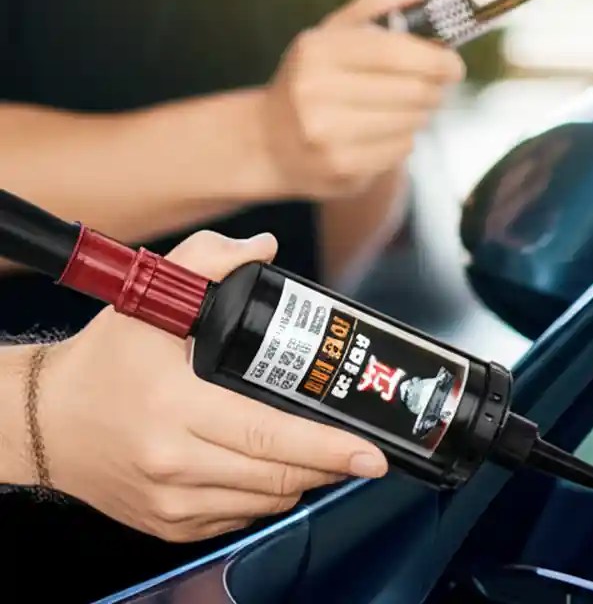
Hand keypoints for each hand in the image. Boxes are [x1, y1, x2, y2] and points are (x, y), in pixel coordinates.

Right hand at [38, 231, 389, 542]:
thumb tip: (264, 248)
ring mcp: (172, 501)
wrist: (42, 422)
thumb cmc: (101, 364)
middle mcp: (174, 462)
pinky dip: (265, 496)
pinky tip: (269, 469)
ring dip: (302, 479)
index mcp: (176, 408)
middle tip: (362, 452)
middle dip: (331, 464)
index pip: (271, 435)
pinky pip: (240, 518)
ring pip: (265, 502)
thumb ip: (210, 261)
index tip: (370, 451)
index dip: (329, 446)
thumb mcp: (150, 300)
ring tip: (317, 452)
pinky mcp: (169, 524)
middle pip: (278, 475)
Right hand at [262, 0, 466, 198]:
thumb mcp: (331, 35)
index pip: (395, 52)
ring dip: (420, 114)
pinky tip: (383, 133)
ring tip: (402, 108)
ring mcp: (327, 135)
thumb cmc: (312, 80)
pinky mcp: (342, 169)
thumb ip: (377, 8)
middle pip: (412, 90)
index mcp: (317, 51)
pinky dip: (404, 140)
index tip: (454, 64)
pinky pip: (402, 150)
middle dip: (434, 88)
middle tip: (434, 86)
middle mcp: (317, 92)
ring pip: (412, 122)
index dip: (436, 58)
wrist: (269, 143)